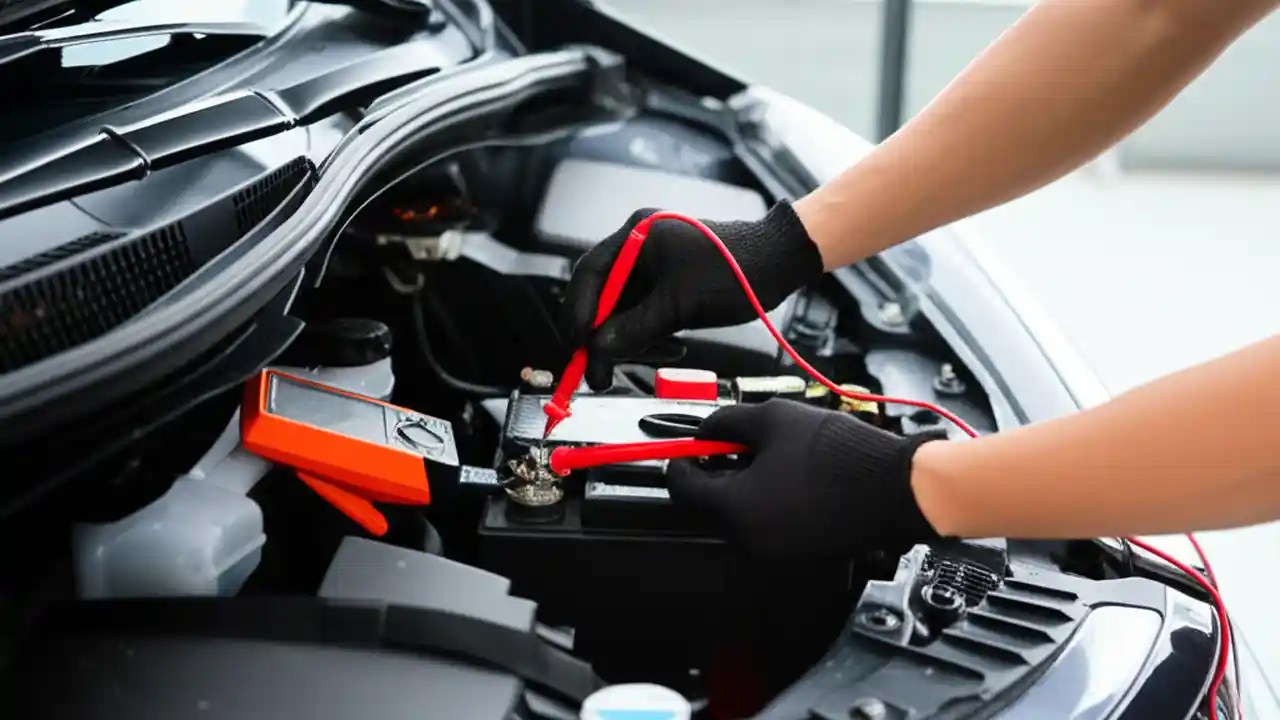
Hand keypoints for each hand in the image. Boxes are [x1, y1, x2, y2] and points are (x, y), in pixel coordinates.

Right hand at [561, 201, 822, 389]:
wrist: (780, 263)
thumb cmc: (736, 271)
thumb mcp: (679, 305)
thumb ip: (634, 329)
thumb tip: (597, 351)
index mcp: (635, 236)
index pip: (589, 275)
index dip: (578, 313)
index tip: (578, 345)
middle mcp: (639, 245)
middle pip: (603, 294)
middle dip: (602, 333)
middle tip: (598, 368)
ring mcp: (654, 263)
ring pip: (624, 308)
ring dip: (628, 338)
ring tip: (643, 360)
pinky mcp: (669, 280)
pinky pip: (646, 311)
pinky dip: (649, 333)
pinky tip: (669, 347)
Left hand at [667, 399, 945, 558]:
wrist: (894, 489)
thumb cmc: (835, 453)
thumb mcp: (771, 418)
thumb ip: (727, 421)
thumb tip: (707, 429)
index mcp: (733, 509)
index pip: (682, 486)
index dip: (682, 459)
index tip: (692, 444)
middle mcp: (747, 539)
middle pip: (709, 503)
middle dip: (717, 471)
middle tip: (737, 443)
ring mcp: (773, 552)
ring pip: (739, 514)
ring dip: (744, 485)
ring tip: (774, 455)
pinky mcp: (798, 553)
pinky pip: (766, 525)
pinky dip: (769, 501)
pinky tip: (794, 476)